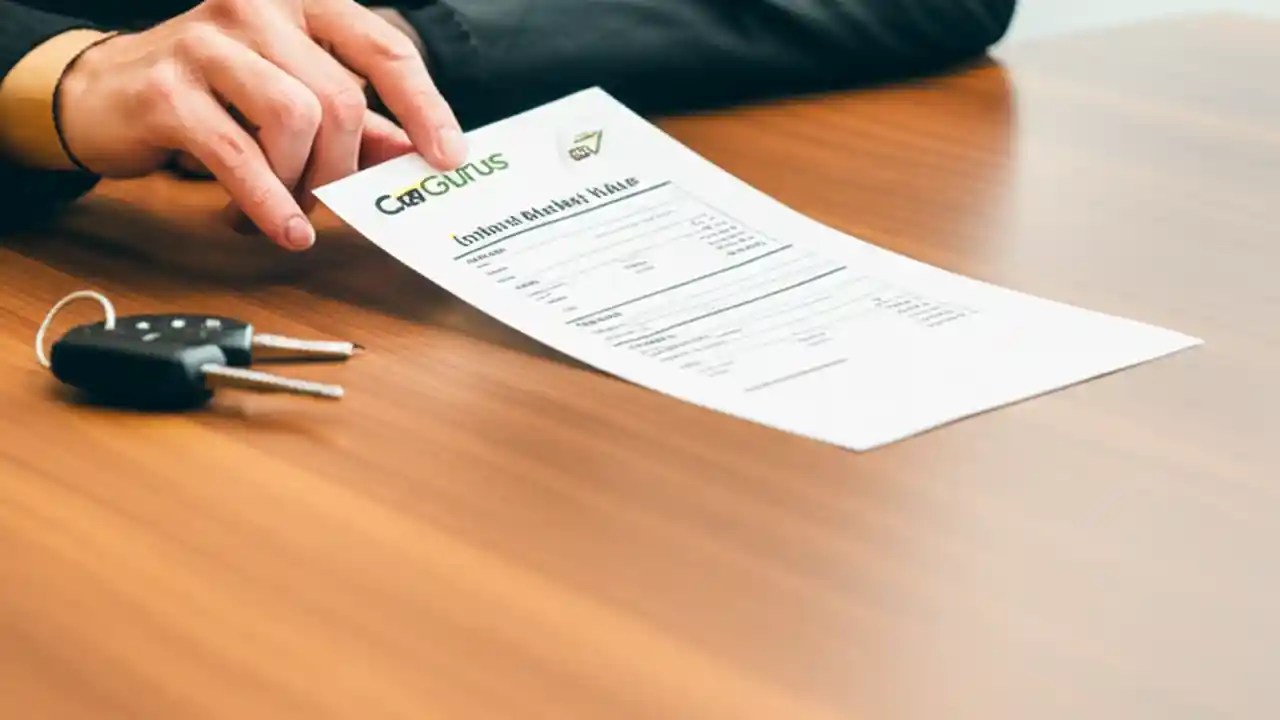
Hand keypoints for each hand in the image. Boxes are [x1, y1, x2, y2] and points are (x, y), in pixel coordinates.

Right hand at [57, 0, 466, 250]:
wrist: (104, 91)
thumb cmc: (214, 92)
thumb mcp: (292, 96)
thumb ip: (355, 122)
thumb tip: (411, 153)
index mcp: (303, 2)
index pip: (384, 48)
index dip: (424, 106)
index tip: (449, 157)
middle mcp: (259, 6)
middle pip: (340, 99)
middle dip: (342, 166)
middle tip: (326, 199)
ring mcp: (210, 42)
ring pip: (296, 121)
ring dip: (301, 182)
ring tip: (287, 206)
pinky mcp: (169, 90)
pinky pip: (241, 156)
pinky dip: (270, 202)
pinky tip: (284, 229)